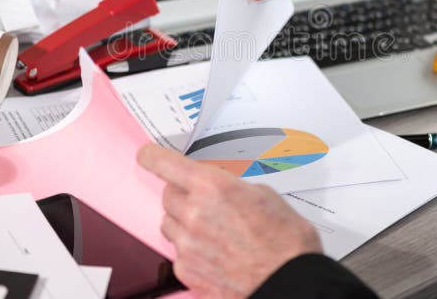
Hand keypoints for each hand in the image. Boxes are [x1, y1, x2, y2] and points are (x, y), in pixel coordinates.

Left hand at [137, 143, 322, 297]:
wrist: (289, 282)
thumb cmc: (285, 242)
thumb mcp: (263, 195)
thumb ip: (229, 186)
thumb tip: (219, 187)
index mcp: (212, 187)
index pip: (164, 163)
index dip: (152, 156)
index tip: (148, 154)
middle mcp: (194, 214)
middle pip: (167, 194)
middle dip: (183, 193)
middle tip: (205, 200)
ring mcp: (187, 245)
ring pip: (169, 223)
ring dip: (184, 221)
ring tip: (215, 230)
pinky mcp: (187, 271)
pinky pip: (178, 252)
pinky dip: (192, 250)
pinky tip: (216, 252)